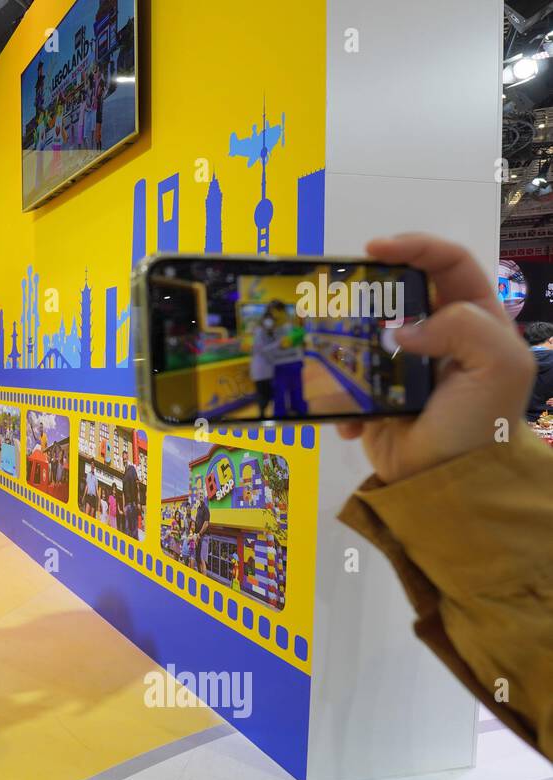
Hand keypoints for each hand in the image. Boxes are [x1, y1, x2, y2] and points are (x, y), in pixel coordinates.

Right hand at [336, 233, 534, 484]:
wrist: (449, 484)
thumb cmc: (481, 423)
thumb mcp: (499, 366)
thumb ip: (463, 327)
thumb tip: (402, 329)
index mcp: (476, 320)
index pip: (449, 263)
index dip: (414, 247)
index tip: (374, 250)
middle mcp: (440, 336)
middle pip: (400, 293)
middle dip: (369, 292)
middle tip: (339, 293)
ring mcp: (404, 366)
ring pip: (365, 333)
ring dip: (345, 343)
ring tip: (328, 350)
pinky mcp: (375, 395)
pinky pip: (346, 381)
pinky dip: (339, 394)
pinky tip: (348, 415)